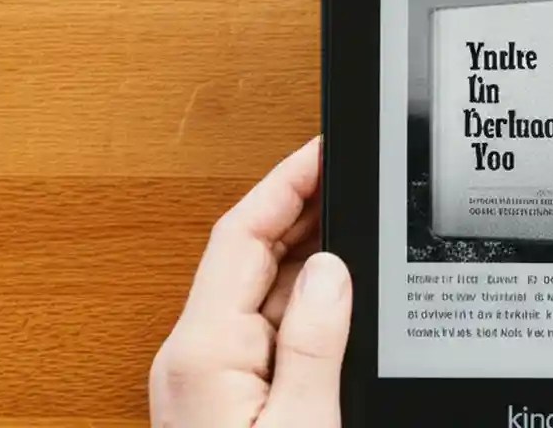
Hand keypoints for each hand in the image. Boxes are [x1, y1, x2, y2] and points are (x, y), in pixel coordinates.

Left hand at [149, 137, 351, 427]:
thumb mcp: (301, 425)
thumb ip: (314, 346)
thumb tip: (329, 270)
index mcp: (202, 352)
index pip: (240, 237)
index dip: (283, 184)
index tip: (321, 152)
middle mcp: (196, 355)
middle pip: (249, 254)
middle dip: (302, 209)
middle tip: (352, 179)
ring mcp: (208, 373)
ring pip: (262, 289)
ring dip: (307, 254)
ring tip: (357, 225)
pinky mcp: (227, 393)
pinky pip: (267, 325)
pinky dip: (305, 297)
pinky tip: (340, 292)